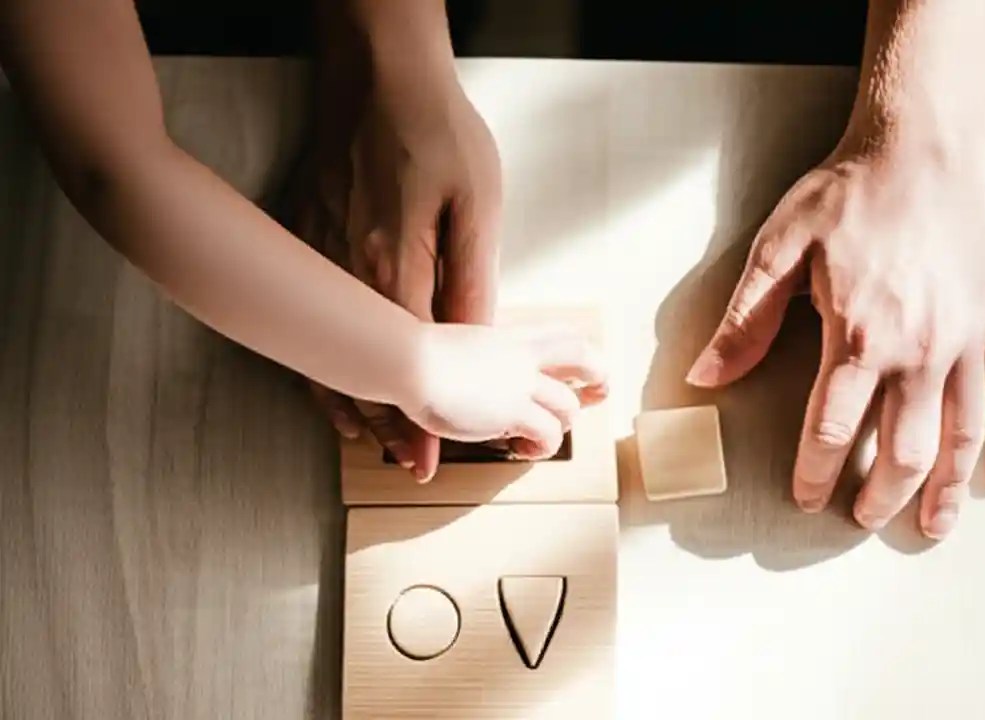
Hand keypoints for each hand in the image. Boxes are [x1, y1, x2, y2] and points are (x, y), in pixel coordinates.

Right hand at [298, 73, 501, 480]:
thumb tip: (480, 334)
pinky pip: (310, 306)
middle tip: (401, 461)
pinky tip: (328, 368)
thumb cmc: (437, 129)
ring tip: (363, 436)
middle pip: (363, 360)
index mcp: (395, 258)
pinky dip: (320, 346)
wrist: (377, 70)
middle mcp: (349, 263)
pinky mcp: (309, 228)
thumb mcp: (476, 200)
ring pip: (328, 338)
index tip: (422, 455)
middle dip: (382, 417)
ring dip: (346, 391)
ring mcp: (321, 247)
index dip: (417, 410)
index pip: (409, 357)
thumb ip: (472, 273)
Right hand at [402, 323, 607, 459]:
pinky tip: (522, 449)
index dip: (580, 352)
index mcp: (510, 337)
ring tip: (536, 440)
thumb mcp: (461, 350)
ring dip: (559, 428)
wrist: (409, 361)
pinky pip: (547, 435)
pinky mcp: (513, 411)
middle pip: (582, 355)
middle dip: (598, 376)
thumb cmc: (419, 356)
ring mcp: (520, 383)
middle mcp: (522, 356)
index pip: (560, 335)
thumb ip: (482, 364)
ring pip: (568, 407)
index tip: (584, 370)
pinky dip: (542, 448)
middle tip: (599, 394)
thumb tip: (483, 389)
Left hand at [687, 151, 984, 539]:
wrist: (921, 147)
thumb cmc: (846, 195)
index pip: (834, 428)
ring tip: (933, 527)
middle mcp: (919, 349)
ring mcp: (967, 336)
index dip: (817, 470)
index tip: (806, 495)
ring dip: (947, 488)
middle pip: (904, 447)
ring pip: (962, 433)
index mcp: (859, 336)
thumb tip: (704, 376)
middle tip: (863, 515)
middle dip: (882, 493)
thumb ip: (746, 321)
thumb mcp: (779, 249)